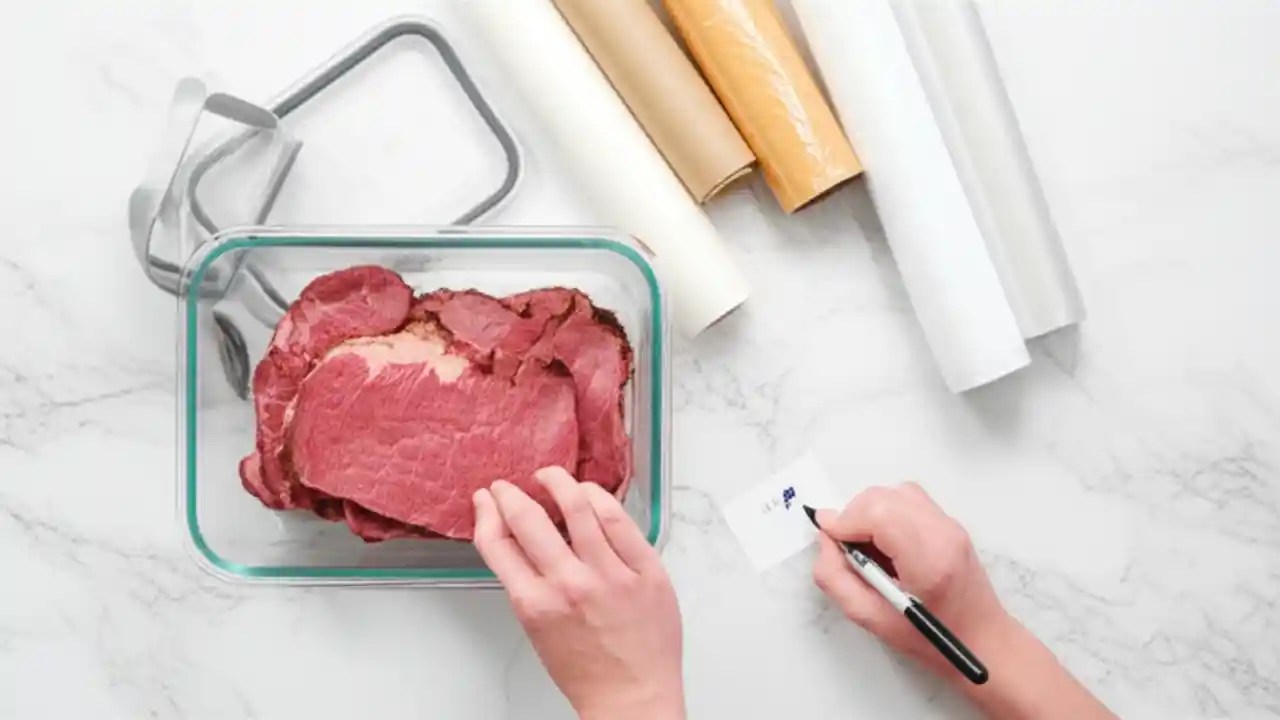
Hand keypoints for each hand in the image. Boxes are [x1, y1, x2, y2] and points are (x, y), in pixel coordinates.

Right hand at [473, 467, 684, 719]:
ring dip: (557, 482)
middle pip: (530, 519)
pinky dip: (600, 499)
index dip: (487, 513)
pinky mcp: (647, 570)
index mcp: (535, 604)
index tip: (486, 500)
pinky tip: (590, 493)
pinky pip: (620, 521)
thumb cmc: (585, 670)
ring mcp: (612, 575)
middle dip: (511, 494)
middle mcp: (571, 585)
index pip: (497, 543)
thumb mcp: (538, 629)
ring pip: (579, 507)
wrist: (632, 697)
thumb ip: (526, 584)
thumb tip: (517, 539)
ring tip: (550, 476)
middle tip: (508, 485)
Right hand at [812, 482, 1008, 677]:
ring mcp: (951, 525)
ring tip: (868, 546)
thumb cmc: (933, 640)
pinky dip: (887, 513)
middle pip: (884, 497)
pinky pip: (909, 501)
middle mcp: (944, 534)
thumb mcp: (872, 619)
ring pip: (895, 493)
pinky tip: (886, 543)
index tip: (830, 538)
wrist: (982, 641)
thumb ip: (837, 579)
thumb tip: (825, 541)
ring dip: (871, 513)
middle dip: (854, 515)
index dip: (845, 520)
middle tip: (847, 547)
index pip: (878, 513)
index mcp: (929, 560)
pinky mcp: (950, 524)